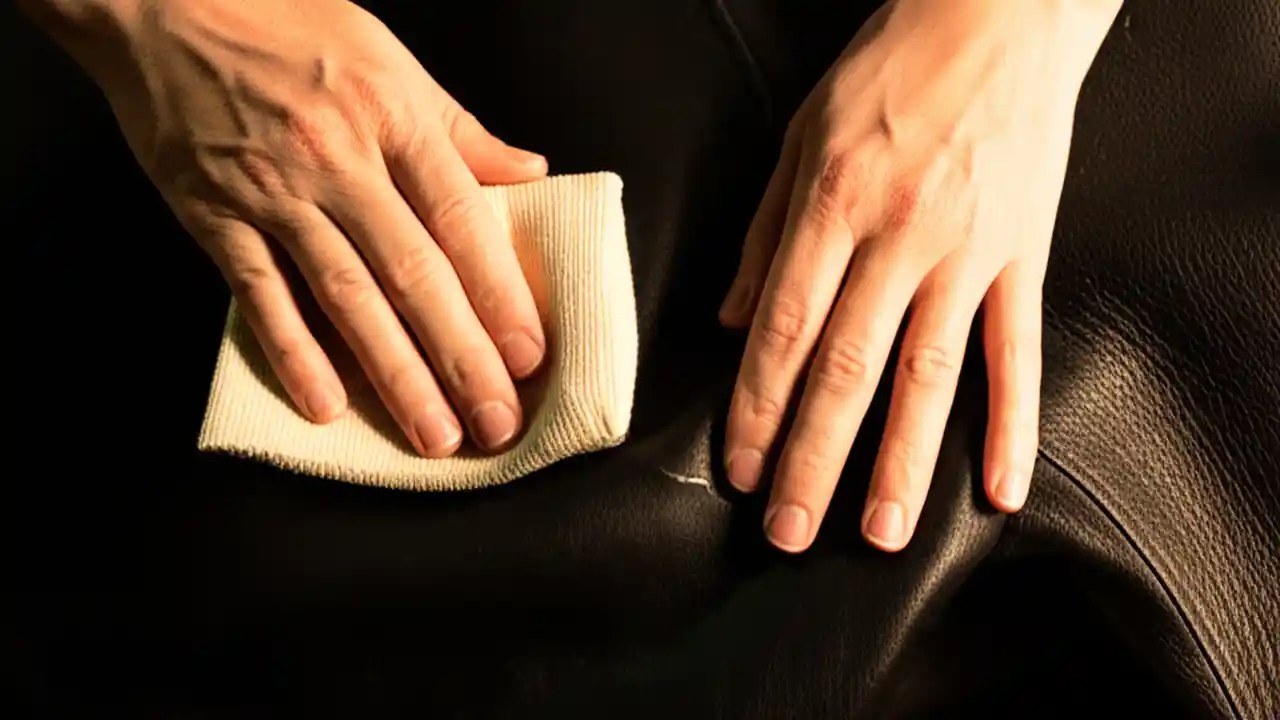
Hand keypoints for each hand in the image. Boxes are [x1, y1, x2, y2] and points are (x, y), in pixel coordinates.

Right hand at [33, 0, 548, 455]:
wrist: (164, 6)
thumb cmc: (289, 26)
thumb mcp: (391, 60)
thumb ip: (460, 130)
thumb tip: (530, 174)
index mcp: (393, 119)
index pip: (461, 221)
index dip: (499, 294)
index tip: (528, 355)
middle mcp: (339, 160)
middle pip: (413, 274)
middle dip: (461, 357)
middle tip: (496, 423)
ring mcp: (275, 193)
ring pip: (346, 296)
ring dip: (394, 373)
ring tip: (432, 435)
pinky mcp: (216, 217)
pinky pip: (260, 296)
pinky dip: (293, 352)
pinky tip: (326, 406)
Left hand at [718, 0, 1120, 551]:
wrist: (999, 15)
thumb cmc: (891, 69)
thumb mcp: (802, 137)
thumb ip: (766, 236)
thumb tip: (731, 322)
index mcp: (834, 204)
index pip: (785, 328)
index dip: (756, 407)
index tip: (738, 468)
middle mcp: (900, 235)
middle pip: (848, 368)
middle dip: (812, 458)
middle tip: (787, 531)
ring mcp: (968, 250)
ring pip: (930, 375)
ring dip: (901, 461)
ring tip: (878, 533)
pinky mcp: (1023, 255)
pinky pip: (1017, 351)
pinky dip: (1013, 423)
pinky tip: (999, 487)